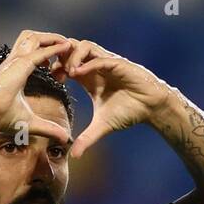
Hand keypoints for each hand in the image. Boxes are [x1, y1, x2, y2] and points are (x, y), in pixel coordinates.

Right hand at [0, 29, 73, 142]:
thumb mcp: (31, 123)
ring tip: (68, 44)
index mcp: (16, 72)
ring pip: (37, 37)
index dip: (49, 54)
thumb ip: (48, 128)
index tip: (61, 64)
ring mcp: (16, 61)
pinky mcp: (20, 64)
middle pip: (35, 39)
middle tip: (68, 49)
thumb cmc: (1, 120)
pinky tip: (67, 47)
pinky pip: (41, 50)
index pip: (34, 54)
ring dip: (54, 38)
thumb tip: (64, 139)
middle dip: (52, 40)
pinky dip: (54, 47)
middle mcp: (14, 62)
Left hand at [63, 38, 172, 157]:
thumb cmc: (128, 111)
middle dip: (61, 56)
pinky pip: (101, 58)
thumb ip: (86, 138)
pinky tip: (78, 73)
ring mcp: (108, 63)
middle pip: (73, 48)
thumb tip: (75, 156)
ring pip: (86, 46)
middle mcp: (96, 67)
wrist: (151, 107)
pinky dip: (89, 63)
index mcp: (89, 77)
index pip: (67, 63)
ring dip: (73, 56)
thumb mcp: (102, 126)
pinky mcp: (120, 64)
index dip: (57, 67)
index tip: (52, 79)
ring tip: (67, 72)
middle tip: (54, 71)